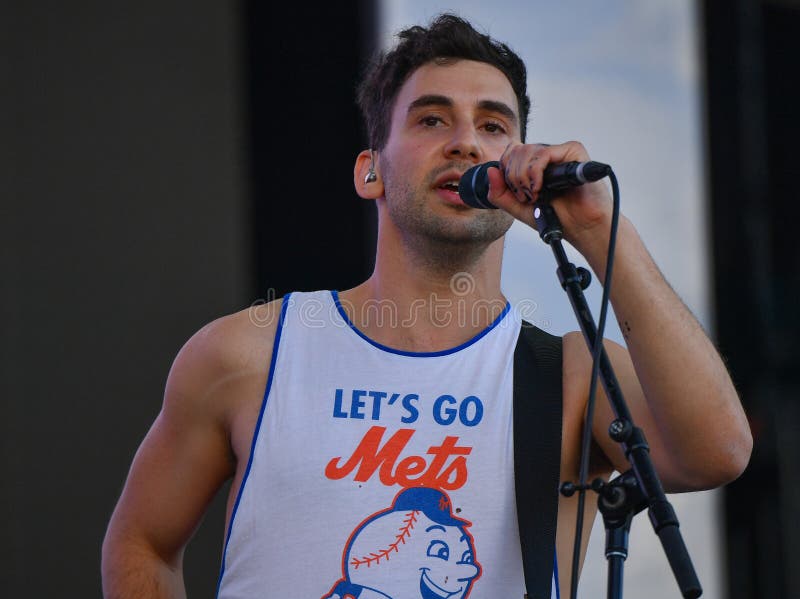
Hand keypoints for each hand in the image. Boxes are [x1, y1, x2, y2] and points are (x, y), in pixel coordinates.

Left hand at [485, 141, 612, 252]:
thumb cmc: (556, 216)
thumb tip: (490, 171)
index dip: (505, 171)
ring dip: (524, 177)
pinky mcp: (573, 151)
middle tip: (526, 196)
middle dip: (513, 178)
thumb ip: (499, 193)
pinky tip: (540, 187)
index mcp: (533, 164)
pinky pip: (543, 153)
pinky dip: (535, 172)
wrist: (580, 227)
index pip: (509, 153)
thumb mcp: (518, 208)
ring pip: (526, 150)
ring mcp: (559, 152)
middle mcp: (546, 155)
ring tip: (535, 194)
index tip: (516, 192)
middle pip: (515, 151)